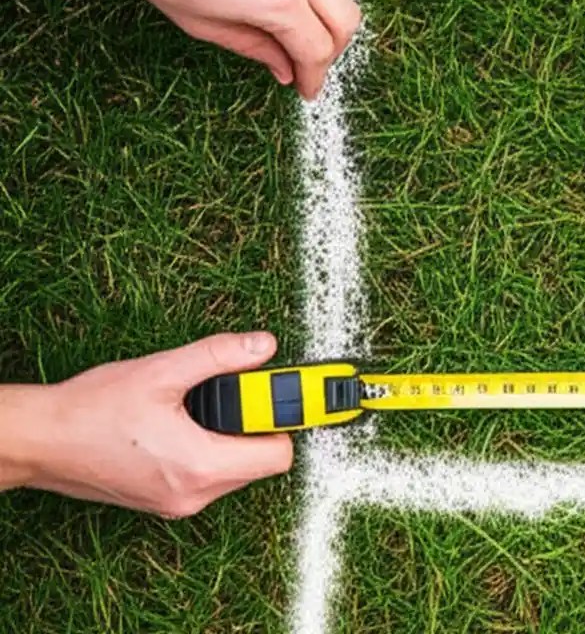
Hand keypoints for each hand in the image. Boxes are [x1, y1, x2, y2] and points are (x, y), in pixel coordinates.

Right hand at [0, 332, 292, 518]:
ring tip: (197, 409)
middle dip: (253, 425)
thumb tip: (263, 346)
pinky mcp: (164, 502)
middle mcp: (194, 495)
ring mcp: (178, 504)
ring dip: (229, 438)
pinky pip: (208, 478)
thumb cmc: (90, 410)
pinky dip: (207, 452)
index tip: (274, 393)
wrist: (40, 441)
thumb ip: (218, 356)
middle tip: (231, 393)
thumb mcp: (161, 371)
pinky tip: (180, 426)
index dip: (280, 419)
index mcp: (201, 466)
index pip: (279, 456)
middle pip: (260, 463)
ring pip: (235, 471)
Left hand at [71, 0, 361, 99]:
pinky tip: (294, 0)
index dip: (315, 77)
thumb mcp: (200, 22)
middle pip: (345, 20)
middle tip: (310, 65)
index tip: (307, 89)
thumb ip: (252, 47)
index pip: (317, 50)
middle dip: (333, 51)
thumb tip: (282, 67)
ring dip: (330, 18)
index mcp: (276, 0)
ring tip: (304, 33)